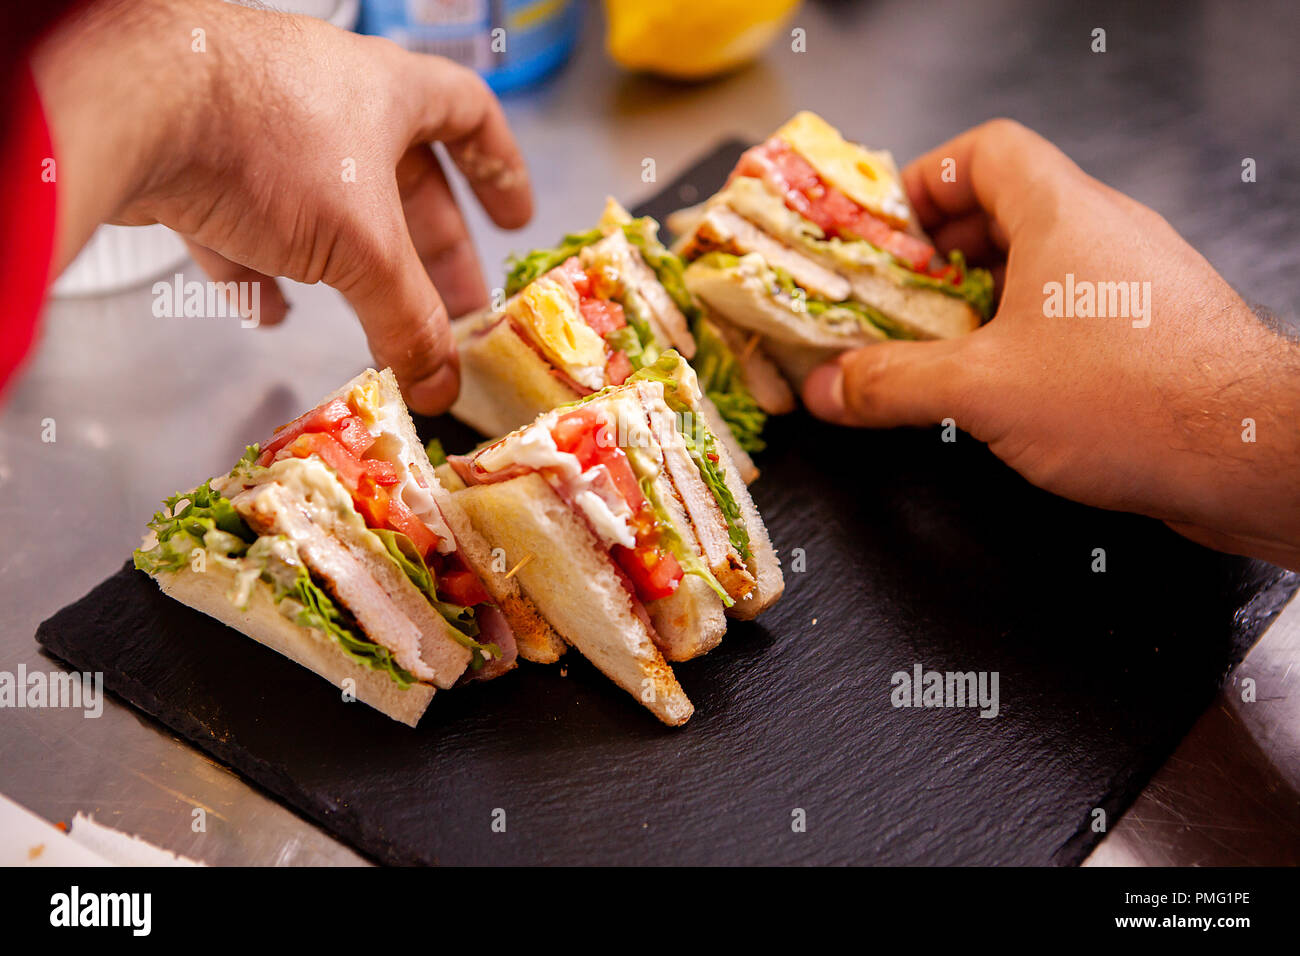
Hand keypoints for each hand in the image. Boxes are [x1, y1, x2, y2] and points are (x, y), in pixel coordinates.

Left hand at [32, 0, 530, 412]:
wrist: (129, 105)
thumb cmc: (267, 144)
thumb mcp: (362, 247)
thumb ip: (409, 320)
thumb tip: (440, 387)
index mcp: (387, 93)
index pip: (468, 112)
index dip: (499, 166)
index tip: (513, 219)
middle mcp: (327, 98)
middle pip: (400, 179)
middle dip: (429, 251)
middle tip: (453, 308)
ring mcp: (258, 123)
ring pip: (323, 202)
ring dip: (350, 265)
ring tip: (369, 322)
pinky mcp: (196, 155)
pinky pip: (246, 217)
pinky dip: (264, 267)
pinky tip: (266, 311)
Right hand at [802, 119, 1299, 568]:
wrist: (1250, 454)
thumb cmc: (1133, 396)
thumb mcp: (981, 389)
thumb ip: (891, 384)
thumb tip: (829, 389)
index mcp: (1061, 212)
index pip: (985, 149)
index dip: (925, 179)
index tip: (885, 230)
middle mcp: (1104, 233)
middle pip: (1006, 210)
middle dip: (941, 256)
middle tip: (896, 300)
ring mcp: (1133, 282)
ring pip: (1040, 267)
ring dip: (981, 303)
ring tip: (937, 349)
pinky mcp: (1152, 334)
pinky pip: (1070, 313)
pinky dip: (1023, 336)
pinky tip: (1000, 387)